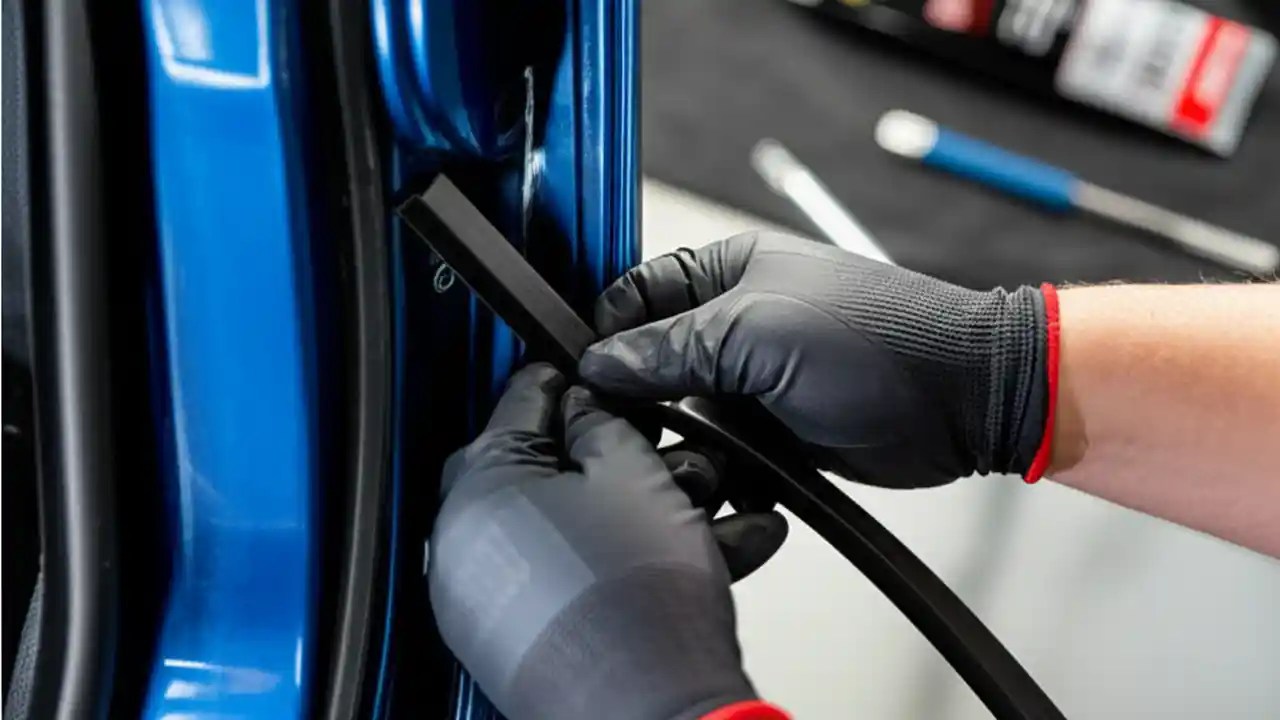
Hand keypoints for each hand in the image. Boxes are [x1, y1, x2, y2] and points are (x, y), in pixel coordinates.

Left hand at [428, 364, 786, 719]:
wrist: (654, 718)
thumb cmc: (636, 607)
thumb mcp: (631, 474)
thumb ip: (601, 422)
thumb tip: (585, 409)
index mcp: (478, 488)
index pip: (522, 401)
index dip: (574, 380)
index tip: (598, 377)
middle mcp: (469, 546)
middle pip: (551, 471)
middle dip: (622, 457)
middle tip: (667, 454)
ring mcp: (494, 601)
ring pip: (575, 529)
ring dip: (644, 512)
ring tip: (705, 511)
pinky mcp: (525, 642)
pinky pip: (578, 580)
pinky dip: (629, 564)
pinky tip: (700, 556)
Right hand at [579, 232, 1051, 487]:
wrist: (966, 400)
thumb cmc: (879, 340)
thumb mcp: (759, 332)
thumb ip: (670, 346)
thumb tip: (597, 364)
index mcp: (724, 273)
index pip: (631, 299)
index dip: (604, 338)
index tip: (585, 380)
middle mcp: (731, 324)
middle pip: (648, 366)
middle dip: (640, 405)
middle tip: (640, 435)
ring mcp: (752, 381)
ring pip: (679, 419)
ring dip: (682, 448)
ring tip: (702, 464)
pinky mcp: (772, 433)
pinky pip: (719, 456)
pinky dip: (719, 474)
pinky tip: (734, 482)